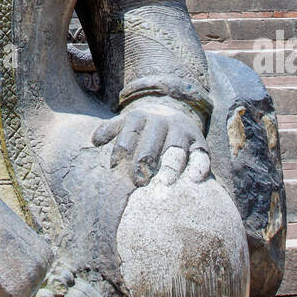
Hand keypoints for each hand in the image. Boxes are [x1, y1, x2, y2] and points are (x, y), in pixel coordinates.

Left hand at [92, 97, 209, 186]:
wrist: (175, 113)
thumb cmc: (144, 127)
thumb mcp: (127, 122)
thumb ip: (110, 129)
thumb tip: (95, 140)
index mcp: (140, 118)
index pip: (129, 135)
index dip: (121, 151)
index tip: (115, 169)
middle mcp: (162, 123)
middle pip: (152, 143)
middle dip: (145, 161)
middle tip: (138, 181)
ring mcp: (182, 133)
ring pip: (176, 149)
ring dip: (170, 166)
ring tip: (165, 182)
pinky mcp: (199, 144)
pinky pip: (202, 156)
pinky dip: (199, 167)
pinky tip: (194, 180)